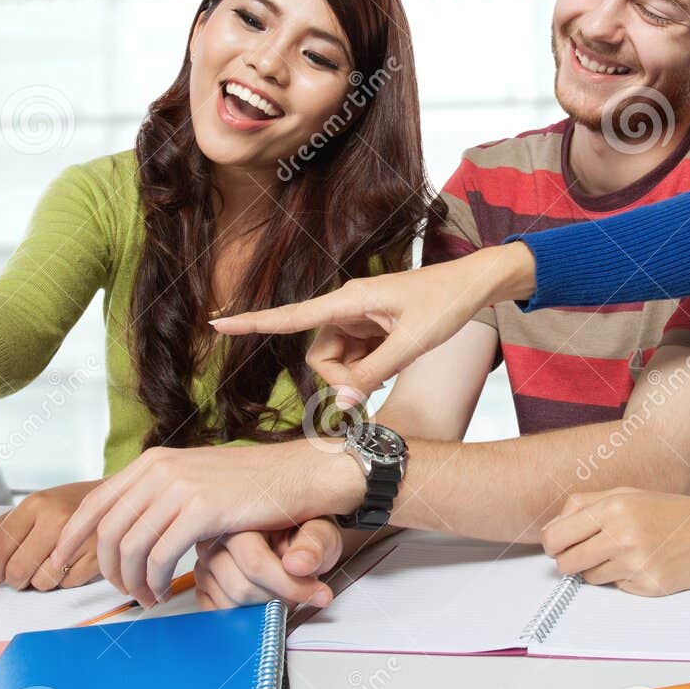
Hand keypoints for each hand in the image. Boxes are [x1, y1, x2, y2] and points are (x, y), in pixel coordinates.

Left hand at [0, 480, 100, 590]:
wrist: (116, 499)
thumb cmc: (71, 505)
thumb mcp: (34, 506)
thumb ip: (1, 530)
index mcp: (37, 504)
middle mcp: (57, 518)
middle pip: (18, 569)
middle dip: (13, 579)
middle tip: (16, 576)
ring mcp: (79, 538)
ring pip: (41, 582)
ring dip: (39, 581)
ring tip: (46, 566)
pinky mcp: (97, 556)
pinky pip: (67, 584)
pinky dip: (64, 580)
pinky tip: (68, 565)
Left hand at [49, 443, 363, 608]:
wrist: (297, 474)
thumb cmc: (251, 484)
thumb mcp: (194, 477)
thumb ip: (160, 493)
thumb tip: (129, 522)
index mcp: (153, 462)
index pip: (95, 501)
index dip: (71, 535)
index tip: (57, 561)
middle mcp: (160, 471)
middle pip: (108, 530)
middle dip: (105, 570)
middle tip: (120, 592)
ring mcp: (180, 489)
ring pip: (130, 547)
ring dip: (131, 582)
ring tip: (144, 597)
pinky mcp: (201, 510)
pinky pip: (160, 556)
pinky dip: (153, 581)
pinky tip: (161, 591)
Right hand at [194, 520, 342, 609]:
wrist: (294, 529)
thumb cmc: (304, 529)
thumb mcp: (321, 529)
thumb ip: (314, 543)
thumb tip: (298, 564)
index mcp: (237, 518)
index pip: (255, 564)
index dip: (290, 586)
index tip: (318, 594)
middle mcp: (212, 539)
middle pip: (241, 588)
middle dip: (277, 598)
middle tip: (300, 589)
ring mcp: (204, 564)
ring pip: (230, 605)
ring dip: (263, 606)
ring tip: (284, 589)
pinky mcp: (203, 585)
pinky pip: (218, 613)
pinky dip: (246, 614)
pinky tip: (265, 597)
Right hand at [209, 243, 535, 406]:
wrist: (472, 286)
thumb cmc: (444, 304)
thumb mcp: (411, 345)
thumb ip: (373, 375)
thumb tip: (338, 402)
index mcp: (349, 300)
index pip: (291, 316)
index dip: (253, 323)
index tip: (217, 324)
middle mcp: (347, 307)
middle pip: (320, 356)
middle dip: (342, 378)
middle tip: (377, 382)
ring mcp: (358, 319)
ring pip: (337, 361)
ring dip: (359, 375)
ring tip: (394, 365)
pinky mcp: (370, 329)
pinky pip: (355, 358)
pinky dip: (370, 369)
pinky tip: (394, 362)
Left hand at [541, 487, 689, 595]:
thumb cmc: (669, 512)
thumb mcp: (626, 494)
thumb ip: (585, 505)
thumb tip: (552, 527)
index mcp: (612, 507)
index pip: (556, 536)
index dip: (551, 545)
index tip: (557, 546)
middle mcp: (621, 535)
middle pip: (566, 562)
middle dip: (569, 561)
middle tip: (583, 555)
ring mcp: (635, 563)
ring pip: (589, 578)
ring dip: (599, 570)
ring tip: (624, 554)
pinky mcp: (648, 585)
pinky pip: (616, 588)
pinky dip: (623, 579)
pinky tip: (643, 564)